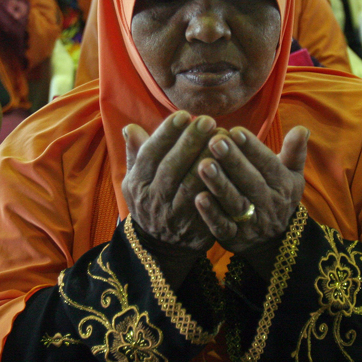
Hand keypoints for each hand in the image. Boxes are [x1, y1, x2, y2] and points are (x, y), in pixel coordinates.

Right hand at [122, 112, 219, 253]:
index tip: (184, 115)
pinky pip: (209, 206)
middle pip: (171, 167)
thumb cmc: (152, 200)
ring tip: (222, 139)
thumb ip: (136, 153)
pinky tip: (230, 168)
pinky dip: (218, 187)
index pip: (150, 154)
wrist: (162, 246)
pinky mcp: (195, 229)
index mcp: (137, 183)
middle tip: (208, 120)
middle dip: (190, 142)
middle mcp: (153, 200)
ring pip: (190, 186)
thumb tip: (131, 127)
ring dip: (207, 160)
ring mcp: (174, 216)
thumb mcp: (137, 179)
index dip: (166, 133)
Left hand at [194, 126, 308, 257]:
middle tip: (215, 141)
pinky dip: (211, 214)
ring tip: (203, 165)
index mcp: (283, 184)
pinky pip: (223, 226)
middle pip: (251, 181)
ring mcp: (251, 223)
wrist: (273, 241)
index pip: (268, 163)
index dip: (252, 147)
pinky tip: (198, 198)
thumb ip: (294, 151)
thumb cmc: (277, 195)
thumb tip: (302, 128)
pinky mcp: (233, 238)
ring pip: (235, 202)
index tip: (235, 131)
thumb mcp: (291, 175)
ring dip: (220, 184)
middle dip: (233, 161)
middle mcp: (269, 204)